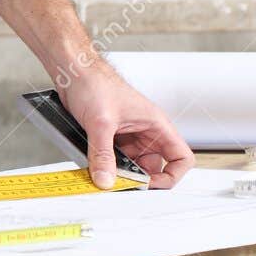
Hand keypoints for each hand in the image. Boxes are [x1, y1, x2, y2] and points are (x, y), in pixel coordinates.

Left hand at [59, 62, 194, 189]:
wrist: (74, 71)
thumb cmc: (95, 82)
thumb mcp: (101, 122)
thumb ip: (102, 155)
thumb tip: (106, 180)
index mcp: (156, 125)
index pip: (181, 157)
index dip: (171, 176)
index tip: (152, 184)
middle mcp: (146, 132)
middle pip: (154, 167)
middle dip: (139, 179)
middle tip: (122, 184)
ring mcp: (129, 137)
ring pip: (133, 166)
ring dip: (121, 174)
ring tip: (105, 174)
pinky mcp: (112, 138)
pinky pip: (115, 161)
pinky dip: (107, 167)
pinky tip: (95, 166)